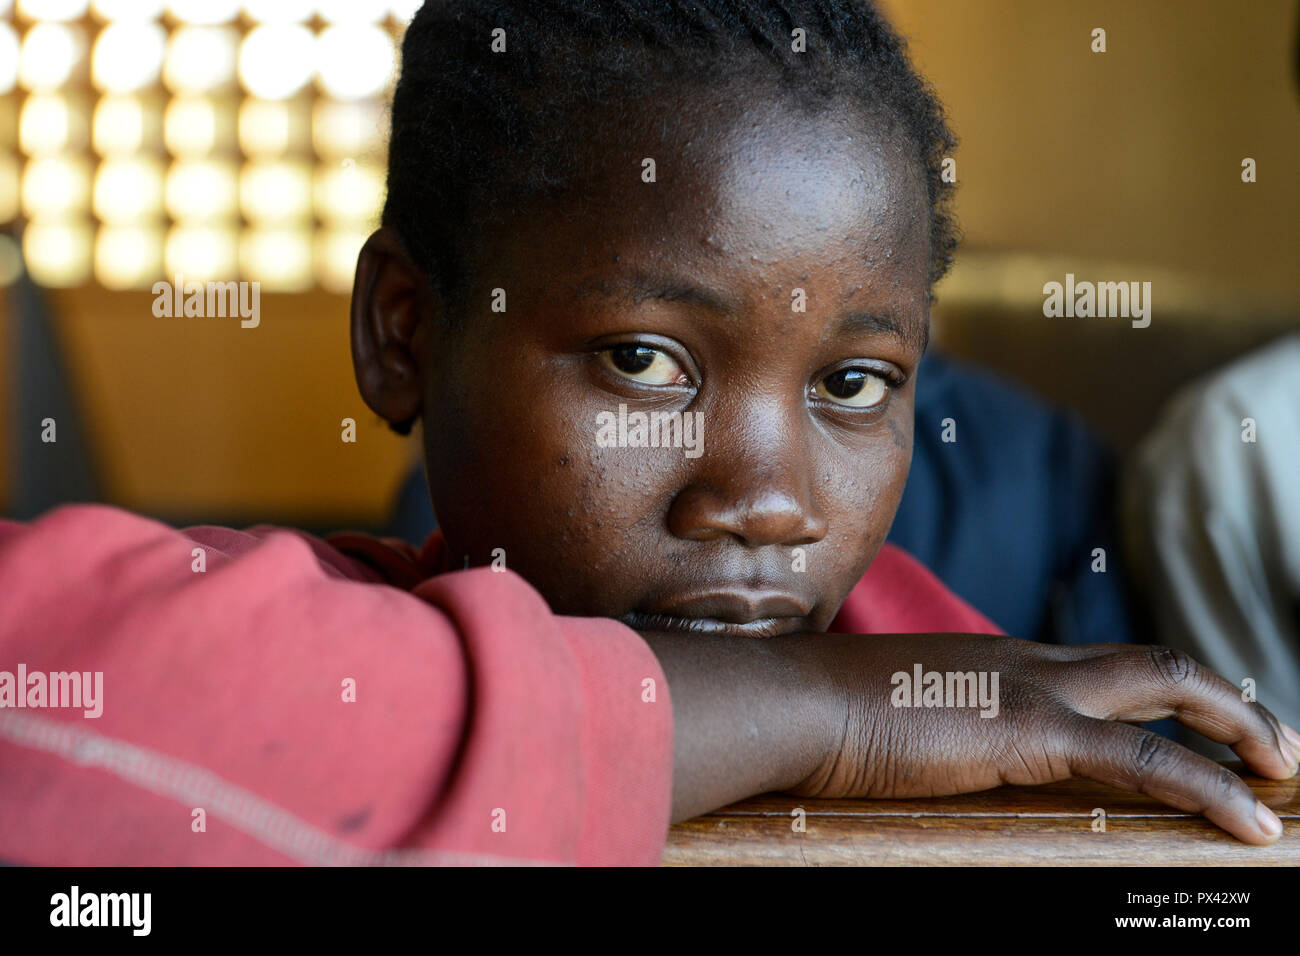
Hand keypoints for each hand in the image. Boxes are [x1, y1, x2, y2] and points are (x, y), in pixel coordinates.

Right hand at [797, 634, 1299, 843]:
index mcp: (995, 659)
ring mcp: (1034, 688)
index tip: (1194, 725)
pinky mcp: (1032, 731)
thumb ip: (922, 717)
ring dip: (1239, 729)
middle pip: (1152, 664)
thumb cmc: (820, 714)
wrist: (795, 702)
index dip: (1158, 694)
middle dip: (1224, 701)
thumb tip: (917, 742)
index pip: (1099, 666)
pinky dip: (1210, 788)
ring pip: (1170, 690)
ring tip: (1282, 774)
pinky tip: (1250, 824)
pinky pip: (1147, 760)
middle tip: (1274, 744)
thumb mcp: (885, 711)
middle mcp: (1027, 660)